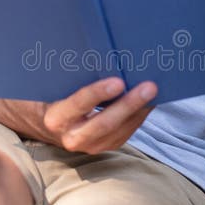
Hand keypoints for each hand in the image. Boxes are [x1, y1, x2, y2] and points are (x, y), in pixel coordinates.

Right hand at [39, 77, 156, 153]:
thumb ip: (73, 78)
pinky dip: (139, 116)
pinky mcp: (106, 147)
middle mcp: (72, 137)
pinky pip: (126, 133)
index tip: (118, 82)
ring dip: (140, 111)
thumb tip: (106, 57)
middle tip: (149, 87)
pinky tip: (150, 101)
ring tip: (155, 92)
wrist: (50, 124)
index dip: (98, 93)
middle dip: (129, 104)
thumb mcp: (57, 88)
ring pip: (120, 130)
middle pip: (105, 123)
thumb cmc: (55, 96)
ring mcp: (90, 146)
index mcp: (56, 118)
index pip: (78, 104)